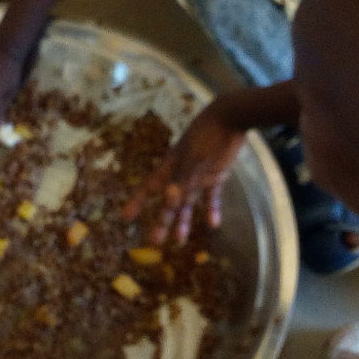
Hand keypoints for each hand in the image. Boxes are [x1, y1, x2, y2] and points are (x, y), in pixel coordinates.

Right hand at [124, 102, 244, 244]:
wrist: (232, 117)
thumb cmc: (208, 136)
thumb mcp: (193, 160)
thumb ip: (182, 181)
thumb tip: (167, 200)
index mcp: (170, 167)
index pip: (149, 188)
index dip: (137, 202)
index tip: (126, 217)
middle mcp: (181, 174)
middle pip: (168, 201)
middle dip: (161, 220)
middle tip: (154, 242)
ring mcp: (198, 175)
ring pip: (188, 202)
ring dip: (183, 220)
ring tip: (179, 241)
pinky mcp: (216, 174)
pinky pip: (211, 196)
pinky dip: (211, 209)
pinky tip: (213, 224)